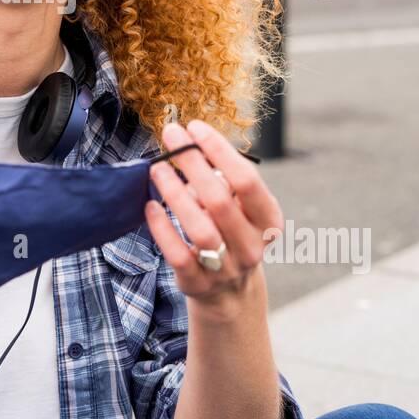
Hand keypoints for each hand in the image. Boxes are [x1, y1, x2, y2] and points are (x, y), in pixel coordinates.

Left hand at [145, 120, 283, 314]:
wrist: (228, 290)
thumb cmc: (229, 231)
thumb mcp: (239, 207)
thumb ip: (221, 179)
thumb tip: (188, 144)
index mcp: (268, 220)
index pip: (246, 180)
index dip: (219, 151)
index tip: (194, 127)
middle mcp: (251, 246)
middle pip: (220, 201)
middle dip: (192, 164)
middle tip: (171, 136)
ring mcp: (226, 269)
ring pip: (200, 230)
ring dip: (176, 194)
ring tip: (157, 169)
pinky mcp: (198, 284)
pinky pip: (178, 255)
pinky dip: (162, 229)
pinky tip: (151, 205)